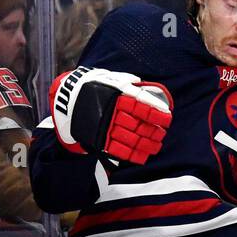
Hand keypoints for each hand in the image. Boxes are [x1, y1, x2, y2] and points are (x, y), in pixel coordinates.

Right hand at [50, 67, 172, 163]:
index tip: (167, 118)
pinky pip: (118, 150)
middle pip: (139, 124)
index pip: (142, 105)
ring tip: (155, 146)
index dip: (157, 113)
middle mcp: (112, 110)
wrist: (69, 98)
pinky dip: (132, 155)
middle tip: (162, 133)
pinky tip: (143, 156)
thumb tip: (152, 89)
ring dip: (147, 144)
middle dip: (154, 131)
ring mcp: (105, 126)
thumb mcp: (113, 79)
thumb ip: (131, 85)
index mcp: (117, 94)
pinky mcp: (99, 139)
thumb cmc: (96, 87)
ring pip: (131, 139)